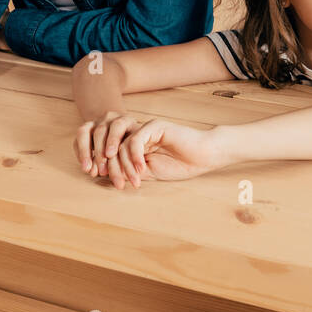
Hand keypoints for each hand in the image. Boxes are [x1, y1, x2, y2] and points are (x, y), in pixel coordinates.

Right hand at [74, 111, 137, 181]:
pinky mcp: (86, 128)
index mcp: (125, 120)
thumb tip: (122, 174)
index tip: (110, 155)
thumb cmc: (133, 145)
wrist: (122, 131)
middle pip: (100, 131)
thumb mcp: (137, 147)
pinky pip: (79, 138)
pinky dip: (80, 152)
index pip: (118, 126)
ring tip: (87, 169)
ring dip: (85, 152)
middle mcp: (109, 118)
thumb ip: (130, 157)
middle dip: (99, 152)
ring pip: (85, 132)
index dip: (113, 140)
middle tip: (102, 171)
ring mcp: (96, 122)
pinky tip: (85, 166)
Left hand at [75, 115, 220, 188]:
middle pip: (114, 148)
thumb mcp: (150, 173)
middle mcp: (137, 134)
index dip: (109, 169)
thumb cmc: (181, 165)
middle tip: (118, 185)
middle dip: (113, 168)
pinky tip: (141, 170)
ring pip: (122, 145)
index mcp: (135, 144)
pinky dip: (135, 157)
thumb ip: (130, 171)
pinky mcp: (154, 126)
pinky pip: (136, 140)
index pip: (113, 154)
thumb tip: (108, 177)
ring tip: (134, 181)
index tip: (114, 185)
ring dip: (125, 165)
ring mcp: (146, 128)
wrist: (204, 156)